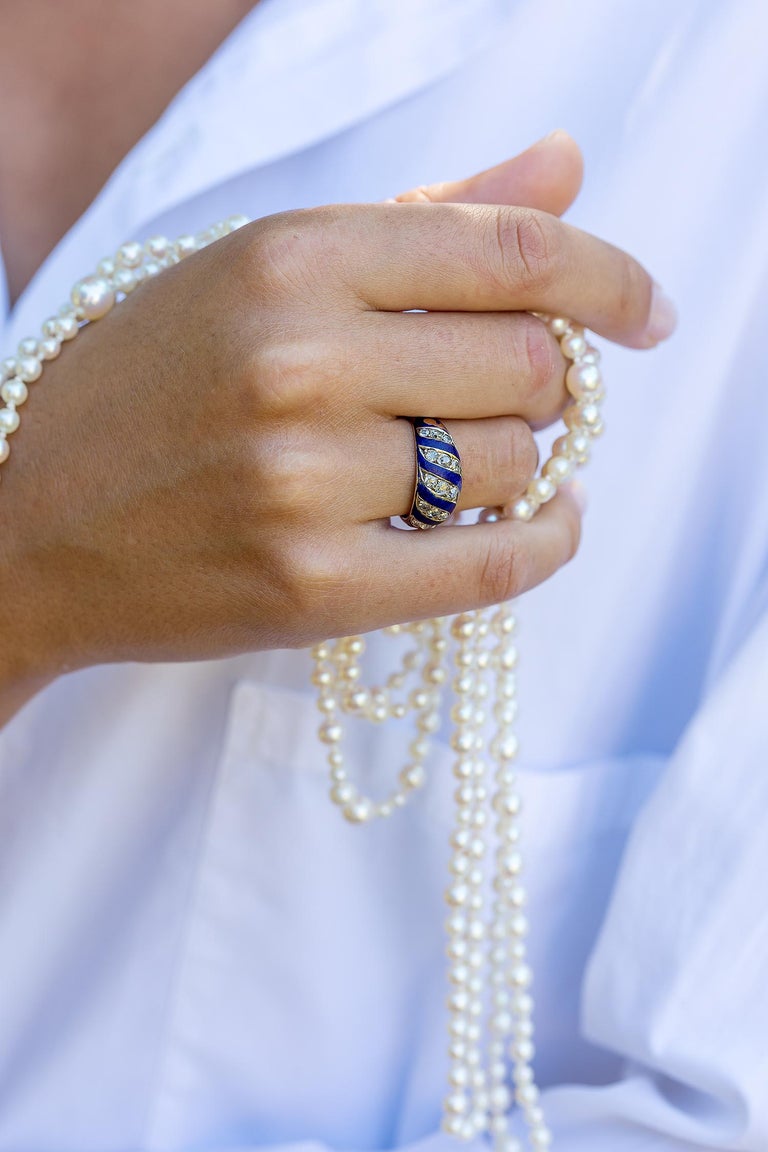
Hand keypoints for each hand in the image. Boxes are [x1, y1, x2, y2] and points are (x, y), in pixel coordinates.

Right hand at [0, 132, 673, 715]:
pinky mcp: (315, 586)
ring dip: (516, 462)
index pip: (509, 251)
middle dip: (543, 381)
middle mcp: (301, 362)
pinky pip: (492, 564)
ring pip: (513, 464)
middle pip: (530, 364)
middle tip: (502, 395)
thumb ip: (424, 221)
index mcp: (289, 259)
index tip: (645, 309)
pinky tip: (544, 523)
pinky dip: (544, 543)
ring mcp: (306, 482)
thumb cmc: (142, 392)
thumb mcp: (262, 274)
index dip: (607, 276)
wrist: (26, 525)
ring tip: (458, 458)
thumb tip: (561, 169)